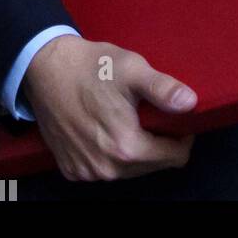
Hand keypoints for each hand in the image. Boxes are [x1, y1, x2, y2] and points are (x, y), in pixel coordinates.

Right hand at [22, 34, 197, 180]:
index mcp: (125, 147)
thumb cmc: (92, 66)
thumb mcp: (133, 69)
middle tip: (152, 113)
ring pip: (130, 170)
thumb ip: (163, 89)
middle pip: (153, 166)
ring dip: (137, 149)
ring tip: (131, 118)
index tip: (177, 116)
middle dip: (159, 142)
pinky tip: (109, 127)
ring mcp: (86, 172)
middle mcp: (106, 169)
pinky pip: (106, 169)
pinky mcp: (71, 169)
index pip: (174, 157)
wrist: (45, 68)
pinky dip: (113, 153)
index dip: (183, 136)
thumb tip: (191, 103)